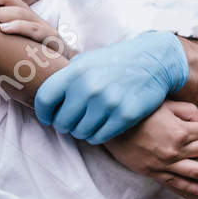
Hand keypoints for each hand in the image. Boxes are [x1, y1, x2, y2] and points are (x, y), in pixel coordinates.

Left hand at [0, 0, 69, 54]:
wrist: (63, 69)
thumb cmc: (33, 54)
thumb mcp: (13, 40)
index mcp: (20, 14)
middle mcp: (30, 16)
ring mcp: (40, 27)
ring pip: (19, 13)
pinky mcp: (49, 40)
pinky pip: (34, 31)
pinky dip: (19, 28)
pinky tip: (3, 30)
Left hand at [34, 30, 189, 143]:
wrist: (154, 61)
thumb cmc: (115, 62)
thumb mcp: (87, 61)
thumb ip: (66, 78)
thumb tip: (44, 100)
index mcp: (76, 71)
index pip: (44, 100)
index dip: (44, 113)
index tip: (49, 118)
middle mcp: (90, 87)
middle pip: (62, 122)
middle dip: (65, 125)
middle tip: (73, 121)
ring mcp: (108, 102)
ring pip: (81, 133)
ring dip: (82, 131)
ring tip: (89, 122)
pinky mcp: (125, 115)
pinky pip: (100, 137)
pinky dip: (98, 135)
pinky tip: (102, 125)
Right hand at [105, 101, 197, 198]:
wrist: (113, 128)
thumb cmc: (139, 112)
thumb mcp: (165, 104)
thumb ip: (188, 111)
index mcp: (180, 131)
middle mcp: (176, 150)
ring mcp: (166, 164)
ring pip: (197, 171)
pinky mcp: (155, 172)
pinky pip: (177, 183)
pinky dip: (192, 188)